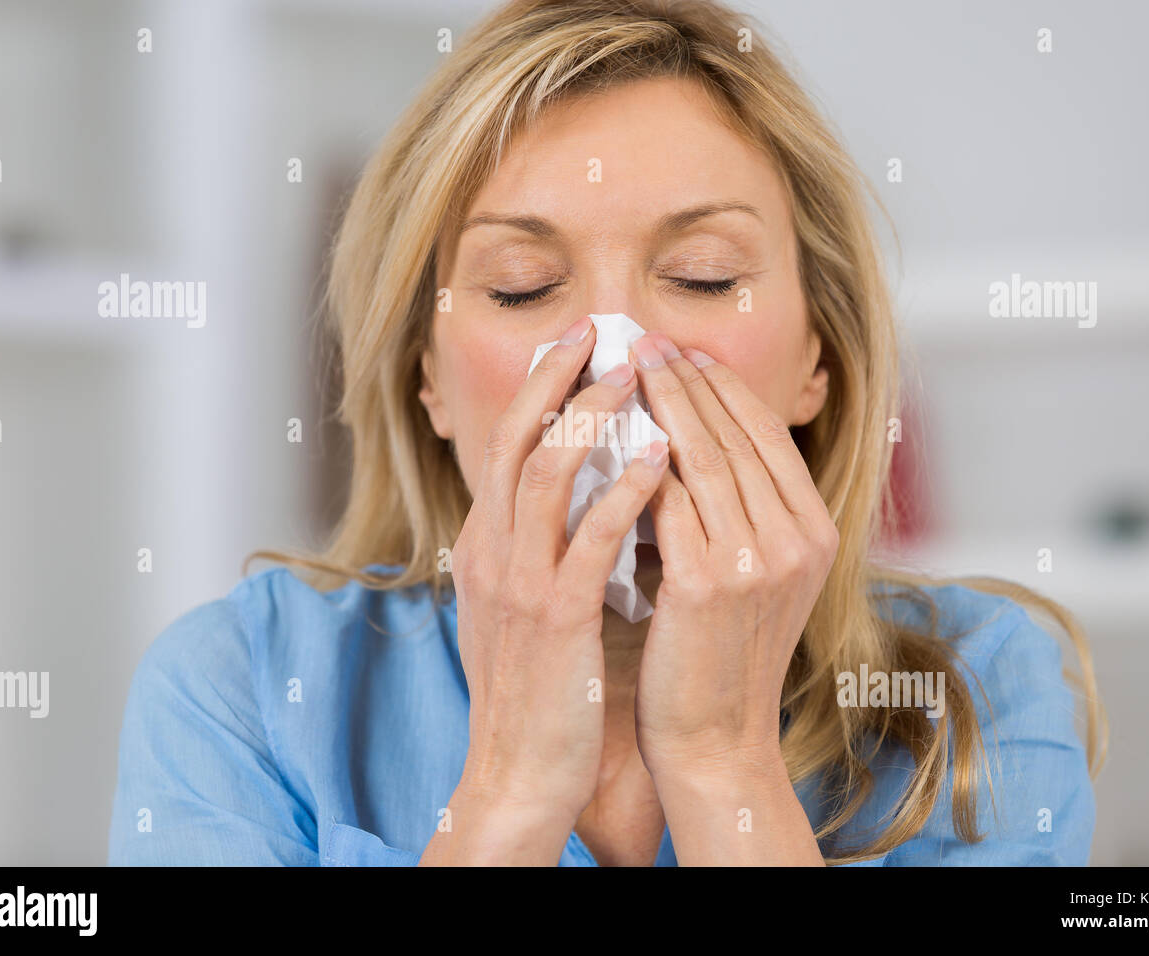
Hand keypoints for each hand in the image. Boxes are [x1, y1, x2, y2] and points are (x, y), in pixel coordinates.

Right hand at [428, 314, 670, 863]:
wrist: (518, 774)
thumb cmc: (535, 692)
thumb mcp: (523, 606)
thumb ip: (539, 548)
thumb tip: (573, 500)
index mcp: (486, 546)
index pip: (506, 446)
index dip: (539, 388)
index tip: (577, 344)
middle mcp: (491, 552)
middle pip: (515, 440)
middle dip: (557, 377)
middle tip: (601, 329)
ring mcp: (518, 583)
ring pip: (545, 473)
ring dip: (590, 417)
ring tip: (636, 376)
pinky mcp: (554, 618)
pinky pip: (588, 539)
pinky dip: (624, 491)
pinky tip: (662, 458)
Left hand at [630, 331, 838, 785]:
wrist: (713, 743)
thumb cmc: (717, 659)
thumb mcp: (750, 576)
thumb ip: (735, 511)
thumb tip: (680, 438)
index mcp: (815, 533)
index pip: (767, 436)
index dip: (723, 386)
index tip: (682, 350)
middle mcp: (798, 540)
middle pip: (736, 434)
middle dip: (685, 379)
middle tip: (643, 337)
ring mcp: (758, 560)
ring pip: (701, 455)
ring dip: (658, 401)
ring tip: (620, 364)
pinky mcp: (709, 582)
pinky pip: (666, 498)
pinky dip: (634, 459)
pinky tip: (604, 428)